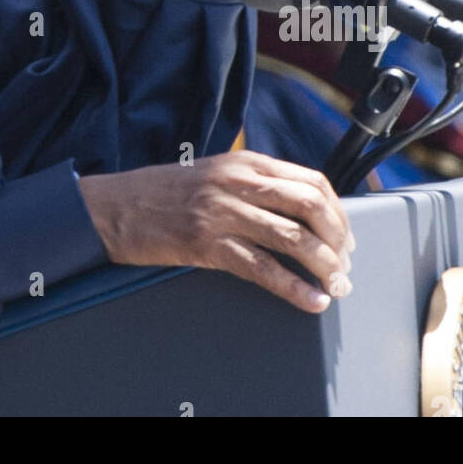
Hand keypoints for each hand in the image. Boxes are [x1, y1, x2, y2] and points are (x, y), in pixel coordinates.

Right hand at [78, 151, 354, 314]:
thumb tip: (301, 211)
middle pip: (310, 206)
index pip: (311, 181)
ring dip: (324, 266)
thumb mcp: (216, 173)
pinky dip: (294, 288)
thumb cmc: (165, 192)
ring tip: (336, 286)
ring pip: (293, 237)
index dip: (338, 212)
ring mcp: (223, 212)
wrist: (117, 205)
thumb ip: (255, 184)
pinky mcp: (208, 244)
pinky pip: (263, 269)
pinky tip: (311, 301)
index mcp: (245, 162)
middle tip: (344, 265)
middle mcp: (238, 182)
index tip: (346, 237)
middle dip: (337, 240)